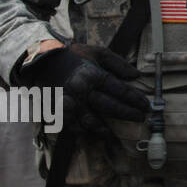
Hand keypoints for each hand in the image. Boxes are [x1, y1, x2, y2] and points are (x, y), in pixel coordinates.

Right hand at [15, 43, 148, 135]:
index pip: (120, 90)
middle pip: (110, 106)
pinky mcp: (56, 110)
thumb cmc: (73, 56)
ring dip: (105, 129)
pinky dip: (82, 131)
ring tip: (114, 133)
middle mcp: (82, 90)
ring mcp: (69, 102)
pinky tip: (91, 134)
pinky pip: (72, 125)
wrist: (40, 61)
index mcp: (93, 75)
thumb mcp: (97, 52)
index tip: (146, 106)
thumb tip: (136, 75)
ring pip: (91, 121)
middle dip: (128, 114)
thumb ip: (118, 63)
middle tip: (141, 118)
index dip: (135, 99)